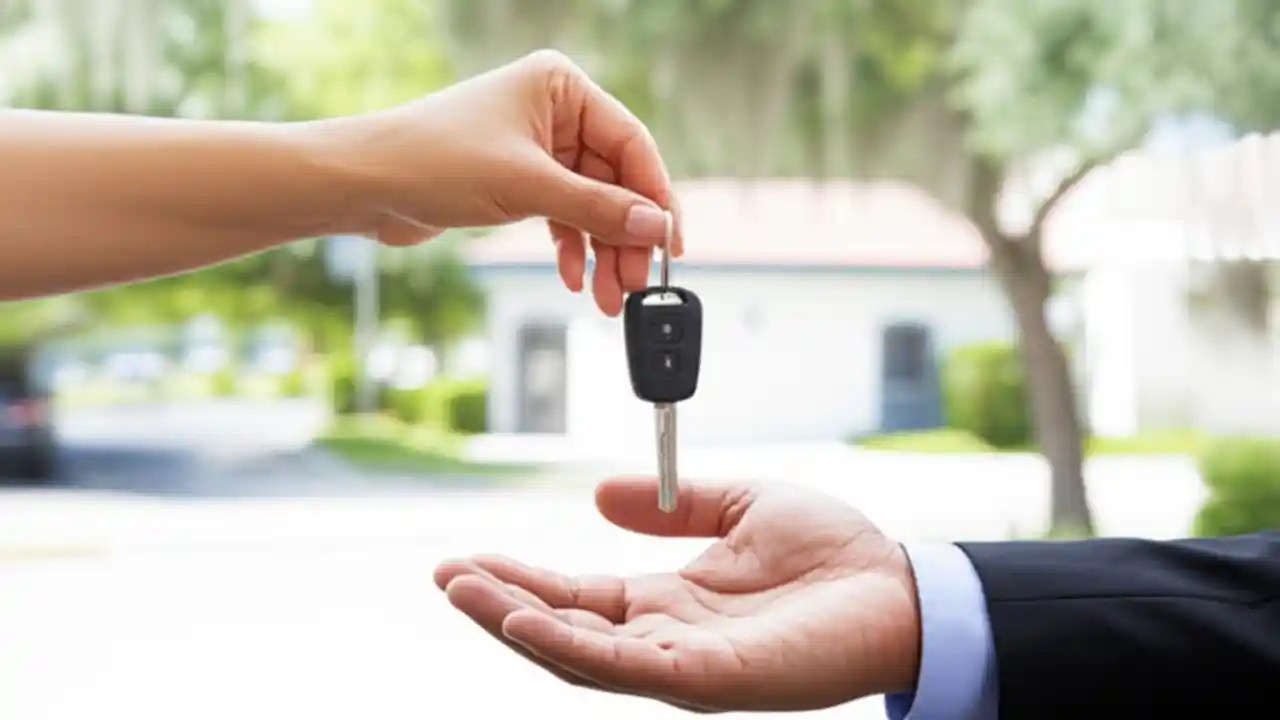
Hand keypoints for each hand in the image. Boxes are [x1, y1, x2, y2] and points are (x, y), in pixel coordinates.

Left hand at [310, 50, 679, 315]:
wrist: (365, 184)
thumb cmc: (434, 161)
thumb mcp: (527, 187)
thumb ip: (598, 208)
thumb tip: (655, 226)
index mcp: (561, 87)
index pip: (631, 143)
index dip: (655, 197)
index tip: (670, 243)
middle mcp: (552, 111)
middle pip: (615, 180)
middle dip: (626, 235)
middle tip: (636, 283)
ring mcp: (535, 147)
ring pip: (590, 204)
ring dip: (601, 251)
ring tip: (608, 295)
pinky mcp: (517, 180)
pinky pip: (562, 215)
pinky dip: (570, 247)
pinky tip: (573, 278)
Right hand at [434, 477, 920, 712]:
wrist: (899, 583)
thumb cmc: (829, 552)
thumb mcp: (738, 507)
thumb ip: (671, 504)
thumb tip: (598, 493)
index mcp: (667, 602)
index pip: (575, 595)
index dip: (518, 576)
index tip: (464, 556)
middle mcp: (664, 639)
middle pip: (561, 628)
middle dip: (498, 603)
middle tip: (443, 573)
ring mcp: (683, 664)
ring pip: (579, 654)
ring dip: (516, 623)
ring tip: (464, 591)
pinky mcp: (711, 676)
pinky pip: (625, 666)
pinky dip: (570, 646)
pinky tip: (527, 618)